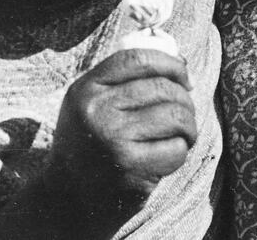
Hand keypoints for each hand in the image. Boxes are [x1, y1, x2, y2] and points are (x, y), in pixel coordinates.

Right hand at [50, 49, 197, 203]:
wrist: (67, 196)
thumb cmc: (89, 144)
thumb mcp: (90, 104)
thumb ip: (122, 80)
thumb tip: (180, 64)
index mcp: (87, 89)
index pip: (139, 59)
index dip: (171, 64)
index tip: (184, 78)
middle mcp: (98, 111)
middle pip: (163, 88)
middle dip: (185, 100)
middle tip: (184, 114)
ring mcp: (114, 140)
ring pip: (176, 116)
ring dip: (188, 126)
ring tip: (182, 134)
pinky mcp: (131, 168)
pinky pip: (176, 149)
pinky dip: (181, 151)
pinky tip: (168, 156)